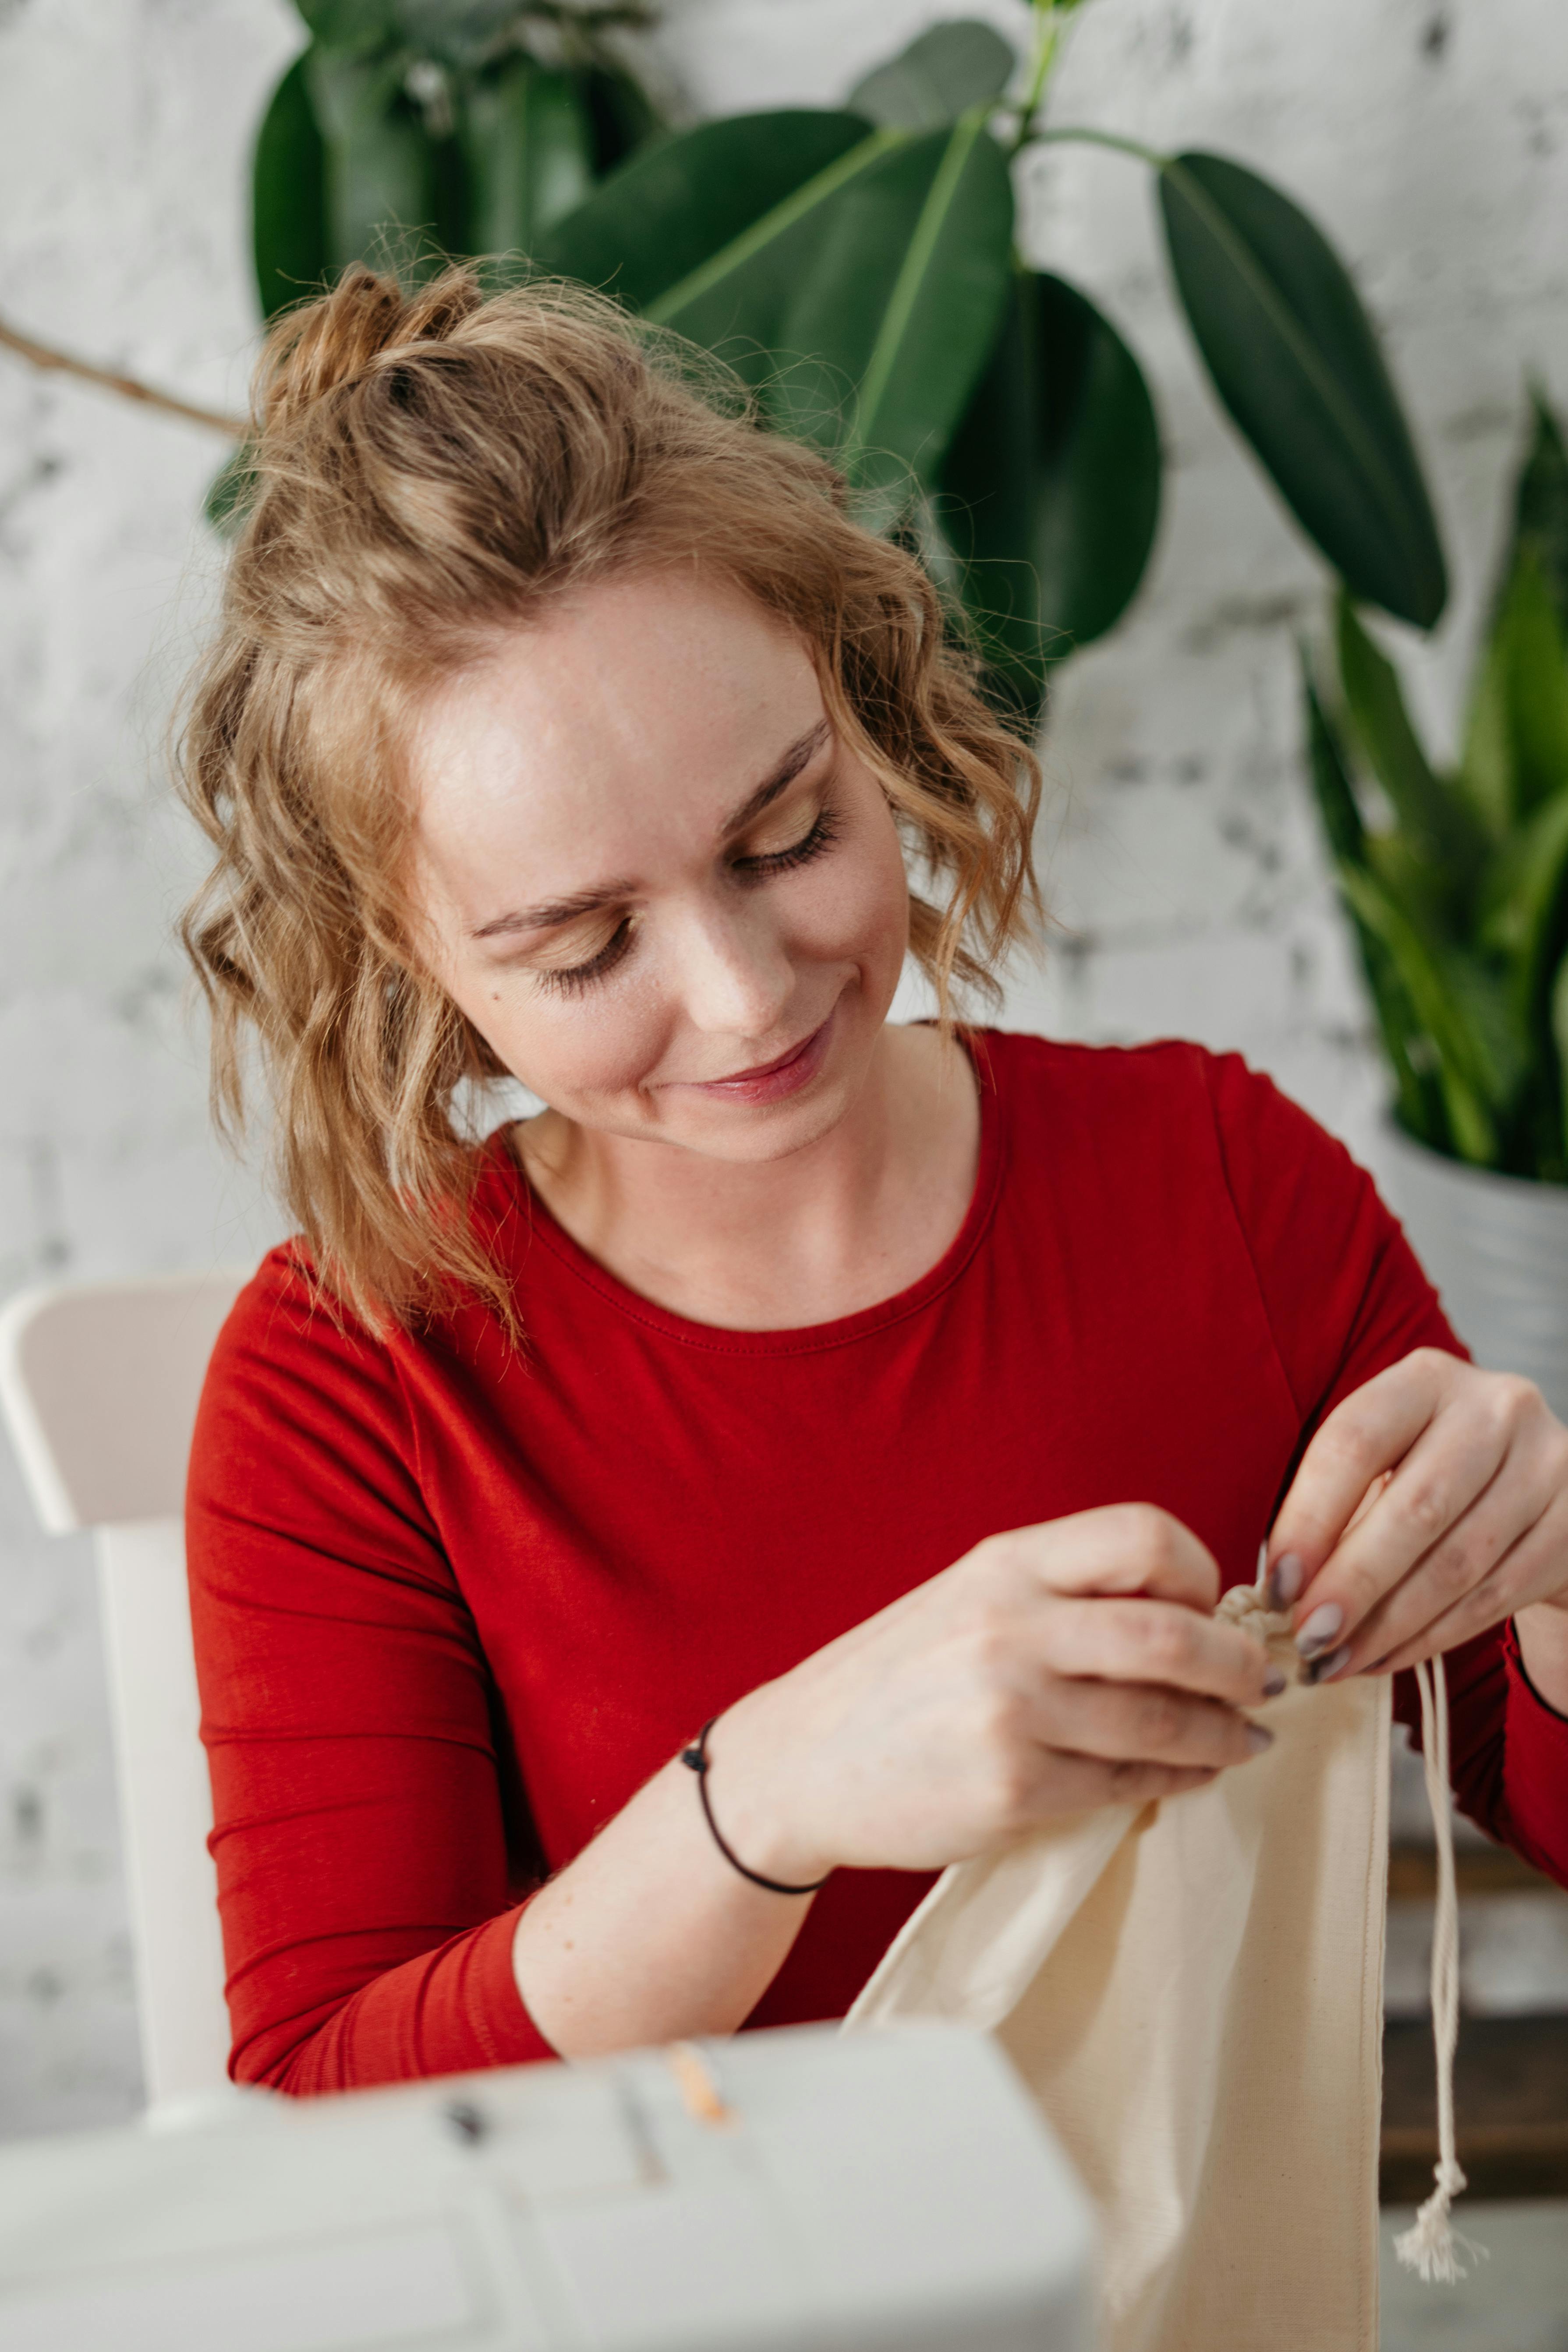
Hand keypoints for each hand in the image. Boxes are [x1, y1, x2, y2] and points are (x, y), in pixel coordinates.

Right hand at [710, 1505, 1281, 1883]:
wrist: (799, 1761)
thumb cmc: (896, 1678)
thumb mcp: (969, 1599)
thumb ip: (1062, 1594)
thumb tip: (1188, 1613)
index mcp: (1005, 1565)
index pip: (1142, 1536)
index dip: (1199, 1572)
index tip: (1212, 1606)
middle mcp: (1010, 1628)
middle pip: (1170, 1635)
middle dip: (1238, 1666)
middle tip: (1262, 1682)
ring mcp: (1010, 1712)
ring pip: (1161, 1720)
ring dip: (1223, 1734)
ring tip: (1244, 1738)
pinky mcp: (1011, 1789)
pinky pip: (1123, 1783)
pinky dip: (1172, 1779)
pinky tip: (1187, 1774)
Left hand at [1265, 1348, 1567, 1685]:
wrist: (1533, 1488)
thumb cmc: (1429, 1472)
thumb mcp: (1384, 1461)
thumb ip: (1335, 1509)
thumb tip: (1281, 1589)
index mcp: (1426, 1379)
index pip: (1355, 1442)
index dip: (1309, 1519)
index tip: (1277, 1584)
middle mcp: (1495, 1410)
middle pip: (1415, 1508)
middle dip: (1352, 1584)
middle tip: (1306, 1637)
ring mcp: (1546, 1466)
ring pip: (1458, 1564)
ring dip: (1388, 1625)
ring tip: (1335, 1661)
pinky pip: (1495, 1597)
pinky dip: (1431, 1637)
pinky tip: (1384, 1659)